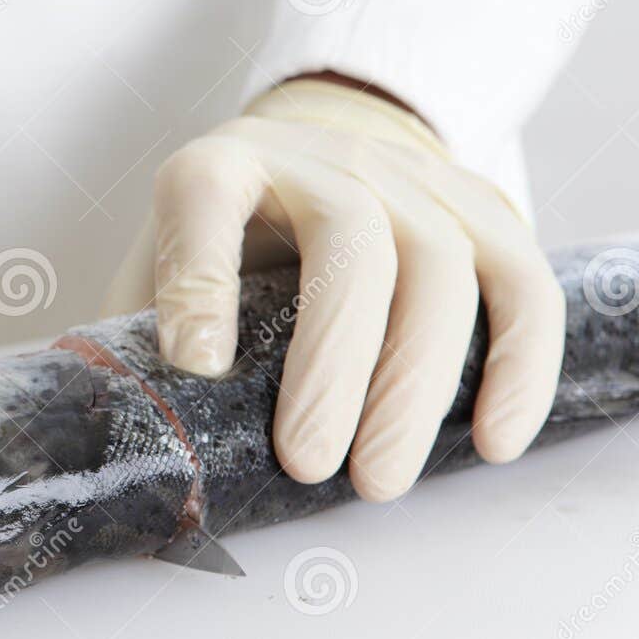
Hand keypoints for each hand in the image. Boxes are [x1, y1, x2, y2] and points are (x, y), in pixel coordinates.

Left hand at [101, 78, 562, 501]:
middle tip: (311, 466)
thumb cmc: (218, 248)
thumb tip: (117, 456)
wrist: (312, 160)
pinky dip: (519, 363)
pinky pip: (521, 278)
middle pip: (352, 242)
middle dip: (335, 365)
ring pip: (443, 263)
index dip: (200, 278)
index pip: (207, 197)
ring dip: (417, 384)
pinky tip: (493, 441)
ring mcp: (411, 175)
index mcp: (218, 169)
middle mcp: (320, 159)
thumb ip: (136, 346)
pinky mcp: (482, 206)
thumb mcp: (154, 277)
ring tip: (380, 480)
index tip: (197, 368)